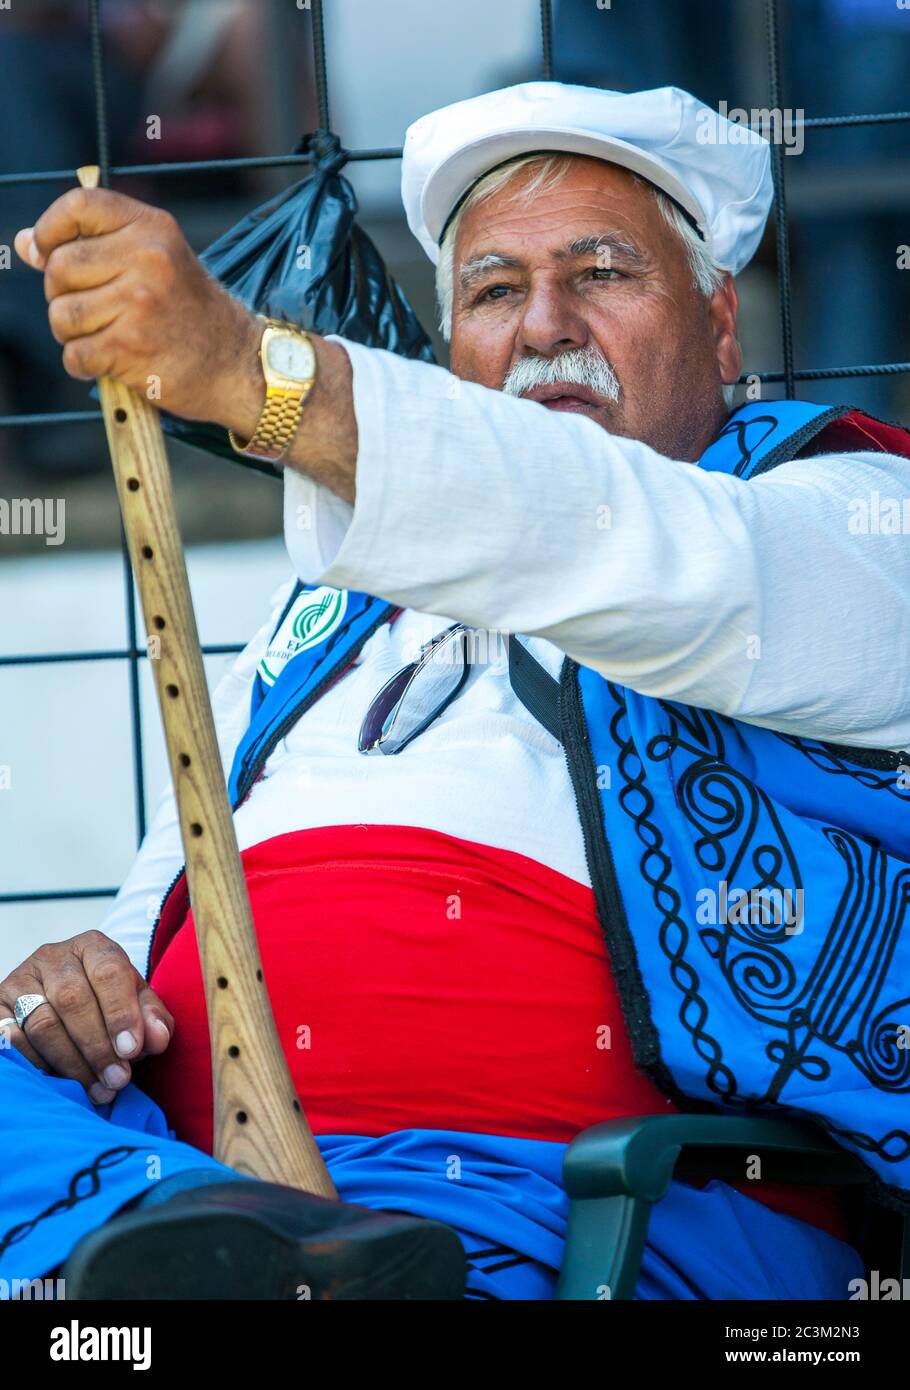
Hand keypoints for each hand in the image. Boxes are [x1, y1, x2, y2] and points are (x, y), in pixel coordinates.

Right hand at [0, 931, 173, 1103]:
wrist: (64, 1002)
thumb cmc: (108, 1002)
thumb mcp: (136, 1003)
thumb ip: (151, 1017)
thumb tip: (157, 1038)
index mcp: (93, 947)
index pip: (108, 971)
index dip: (121, 1013)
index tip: (132, 1050)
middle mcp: (54, 957)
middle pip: (73, 1000)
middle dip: (98, 1046)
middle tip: (117, 1080)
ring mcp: (21, 980)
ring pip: (43, 1024)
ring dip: (72, 1064)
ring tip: (98, 1090)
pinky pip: (13, 1040)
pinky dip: (40, 1066)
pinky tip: (62, 1084)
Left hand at [14, 187, 260, 422]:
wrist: (235, 364)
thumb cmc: (189, 313)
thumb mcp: (154, 261)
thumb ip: (92, 247)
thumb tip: (25, 245)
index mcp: (152, 228)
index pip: (78, 206)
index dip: (50, 229)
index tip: (46, 251)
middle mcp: (147, 259)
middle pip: (59, 267)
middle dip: (62, 295)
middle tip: (93, 311)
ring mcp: (139, 303)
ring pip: (61, 315)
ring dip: (73, 335)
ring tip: (106, 337)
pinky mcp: (132, 346)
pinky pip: (75, 354)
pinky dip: (84, 365)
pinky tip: (110, 362)